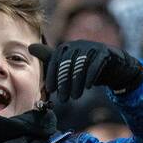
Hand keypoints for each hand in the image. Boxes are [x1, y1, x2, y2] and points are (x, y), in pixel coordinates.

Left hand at [28, 40, 142, 101]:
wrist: (113, 66)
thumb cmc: (86, 66)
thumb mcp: (67, 63)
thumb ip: (50, 57)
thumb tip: (30, 47)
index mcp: (67, 46)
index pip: (56, 60)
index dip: (52, 75)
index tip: (50, 90)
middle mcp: (79, 44)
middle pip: (68, 63)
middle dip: (64, 82)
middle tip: (63, 99)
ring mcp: (93, 46)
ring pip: (81, 65)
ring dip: (77, 83)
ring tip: (75, 97)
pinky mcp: (105, 52)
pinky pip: (97, 63)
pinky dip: (91, 75)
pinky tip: (89, 87)